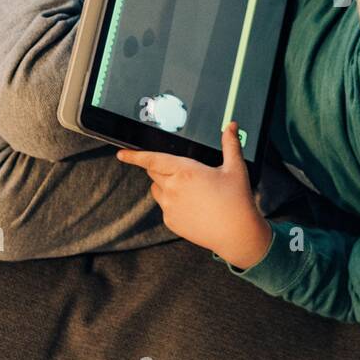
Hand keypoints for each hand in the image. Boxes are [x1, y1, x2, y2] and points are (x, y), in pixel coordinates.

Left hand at [115, 122, 272, 269]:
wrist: (237, 234)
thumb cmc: (237, 200)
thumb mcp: (235, 168)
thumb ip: (230, 144)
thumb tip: (231, 125)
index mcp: (185, 171)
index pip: (152, 160)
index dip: (134, 156)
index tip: (121, 154)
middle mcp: (173, 189)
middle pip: (154, 172)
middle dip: (162, 168)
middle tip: (184, 172)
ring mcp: (170, 207)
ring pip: (157, 190)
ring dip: (166, 185)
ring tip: (191, 190)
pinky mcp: (171, 222)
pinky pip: (164, 207)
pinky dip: (172, 203)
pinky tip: (193, 206)